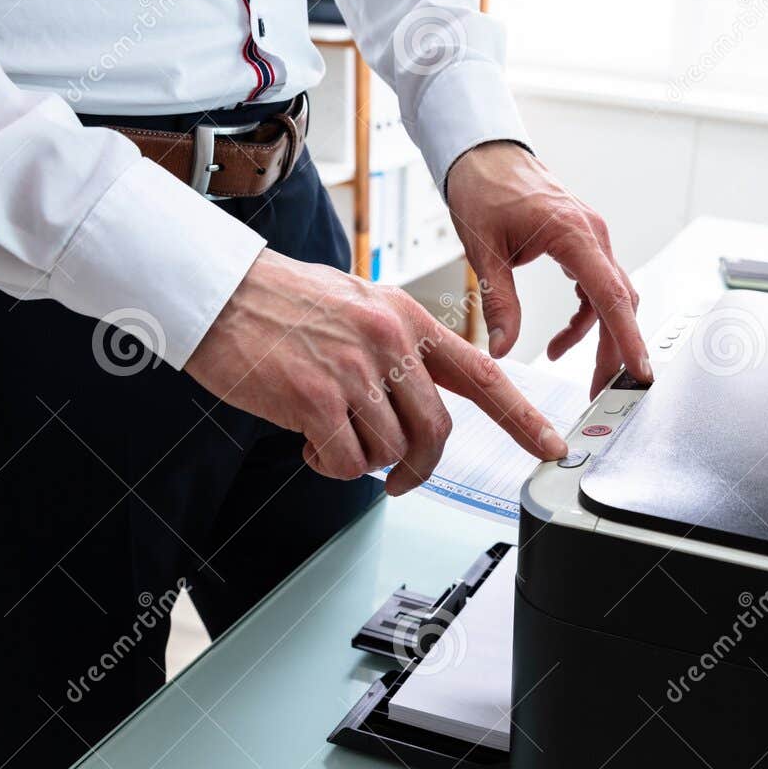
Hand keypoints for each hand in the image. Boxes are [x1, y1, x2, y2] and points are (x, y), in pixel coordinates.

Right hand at [186, 249, 567, 494]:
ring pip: (390, 451)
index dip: (522, 417)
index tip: (550, 446)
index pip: (483, 375)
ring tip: (330, 436)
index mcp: (407, 318)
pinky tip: (309, 443)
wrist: (217, 290)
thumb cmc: (280, 302)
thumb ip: (397, 349)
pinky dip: (331, 467)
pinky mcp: (316, 398)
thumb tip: (417, 407)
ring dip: (364, 461)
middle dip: (418, 467)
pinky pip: (347, 463)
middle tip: (398, 478)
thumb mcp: (358, 306)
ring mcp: (354, 370)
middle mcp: (389, 341)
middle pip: (437, 432)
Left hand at [446, 142, 651, 397]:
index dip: (627, 337)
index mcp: (573, 234)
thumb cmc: (484, 189)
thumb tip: (503, 349)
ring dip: (599, 337)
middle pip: (619, 303)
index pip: (610, 295)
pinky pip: (597, 288)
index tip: (638, 370)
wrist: (484, 154)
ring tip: (576, 369)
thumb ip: (499, 303)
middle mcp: (592, 235)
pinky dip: (586, 318)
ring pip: (611, 298)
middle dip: (615, 351)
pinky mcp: (583, 243)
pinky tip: (560, 339)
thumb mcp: (484, 251)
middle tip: (602, 390)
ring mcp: (592, 238)